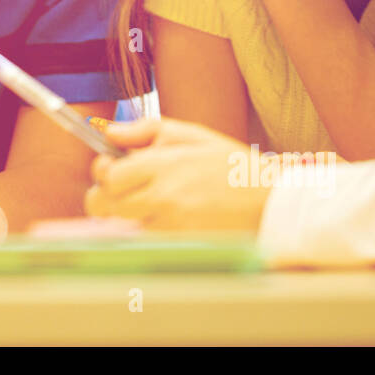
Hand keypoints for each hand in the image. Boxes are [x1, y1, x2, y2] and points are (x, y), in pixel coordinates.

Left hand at [84, 119, 268, 231]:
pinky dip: (146, 229)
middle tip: (122, 190)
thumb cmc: (230, 164)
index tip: (111, 167)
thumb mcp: (192, 134)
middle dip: (107, 196)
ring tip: (149, 201)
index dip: (104, 172)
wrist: (270, 201)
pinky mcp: (179, 245)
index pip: (109, 175)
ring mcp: (170, 226)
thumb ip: (146, 129)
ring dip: (126, 214)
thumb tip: (109, 132)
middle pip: (106, 204)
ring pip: (122, 224)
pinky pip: (144, 239)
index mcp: (163, 165)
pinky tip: (165, 218)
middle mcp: (163, 197)